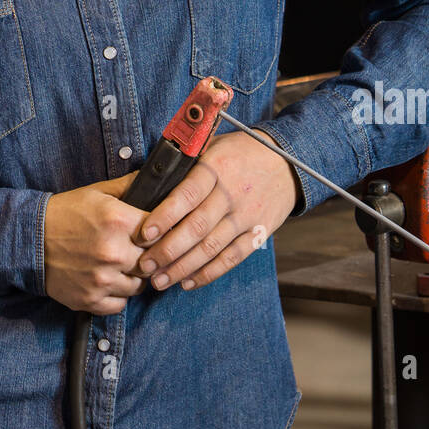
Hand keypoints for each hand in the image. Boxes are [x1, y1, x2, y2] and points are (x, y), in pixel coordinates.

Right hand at [44, 172, 148, 313]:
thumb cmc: (65, 212)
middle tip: (137, 250)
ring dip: (134, 277)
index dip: (159, 232)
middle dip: (148, 255)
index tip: (154, 233)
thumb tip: (156, 178)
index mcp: (118, 220)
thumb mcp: (97, 192)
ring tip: (121, 266)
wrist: (29, 238)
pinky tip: (109, 281)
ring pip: (139, 286)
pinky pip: (120, 305)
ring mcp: (102, 279)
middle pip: (153, 261)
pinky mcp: (90, 299)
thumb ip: (129, 187)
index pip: (161, 231)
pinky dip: (118, 295)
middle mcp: (113, 252)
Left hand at [134, 130, 298, 292]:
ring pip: (211, 248)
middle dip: (167, 250)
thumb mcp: (211, 146)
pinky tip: (187, 282)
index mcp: (216, 167)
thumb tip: (144, 183)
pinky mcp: (258, 233)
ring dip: (182, 268)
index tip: (142, 234)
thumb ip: (184, 165)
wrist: (286, 161)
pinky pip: (231, 258)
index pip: (187, 195)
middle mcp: (232, 193)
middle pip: (196, 228)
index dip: (164, 217)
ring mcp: (246, 216)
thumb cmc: (239, 152)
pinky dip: (208, 273)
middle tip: (144, 265)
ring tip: (159, 281)